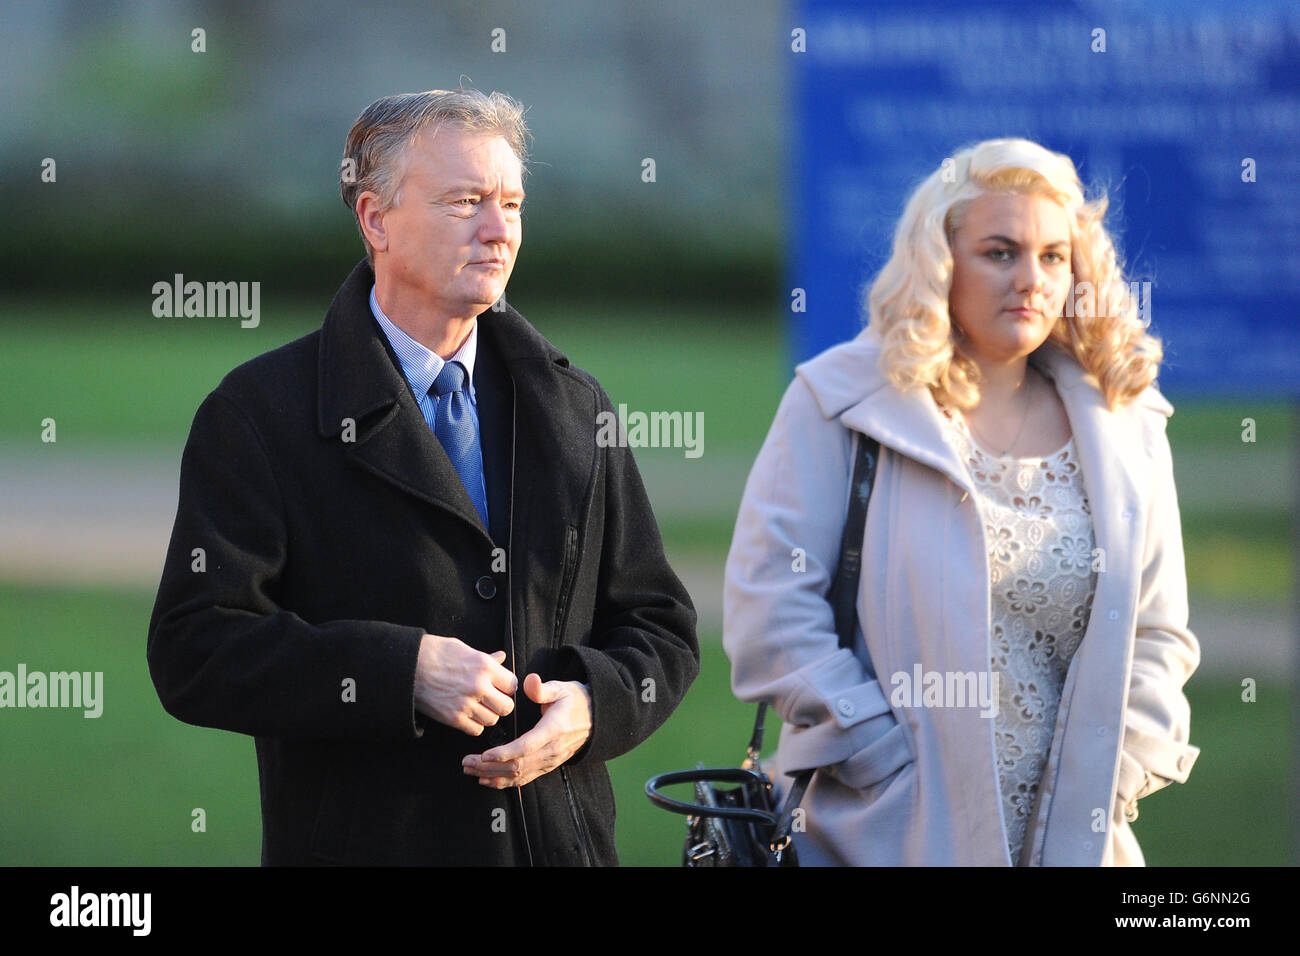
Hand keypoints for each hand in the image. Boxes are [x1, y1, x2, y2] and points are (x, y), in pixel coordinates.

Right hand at [414, 635, 516, 735]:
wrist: (408, 666)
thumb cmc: (435, 653)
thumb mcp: (463, 649)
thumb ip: (486, 658)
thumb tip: (501, 658)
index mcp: (484, 666)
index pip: (512, 685)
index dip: (507, 686)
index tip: (501, 686)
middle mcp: (478, 686)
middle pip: (506, 707)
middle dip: (501, 704)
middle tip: (492, 700)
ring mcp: (466, 704)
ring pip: (492, 720)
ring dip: (488, 715)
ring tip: (478, 706)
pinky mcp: (453, 718)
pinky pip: (476, 730)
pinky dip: (474, 725)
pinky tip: (468, 715)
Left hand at [461, 673, 591, 787]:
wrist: (596, 718)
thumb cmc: (575, 700)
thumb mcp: (561, 688)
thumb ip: (542, 688)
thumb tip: (529, 681)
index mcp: (554, 729)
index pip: (527, 746)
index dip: (504, 753)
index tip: (485, 754)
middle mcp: (552, 750)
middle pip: (518, 765)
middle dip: (489, 766)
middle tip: (466, 762)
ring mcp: (550, 761)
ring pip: (519, 775)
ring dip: (493, 776)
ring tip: (470, 770)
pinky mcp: (548, 766)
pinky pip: (524, 779)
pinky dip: (504, 782)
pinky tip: (487, 780)